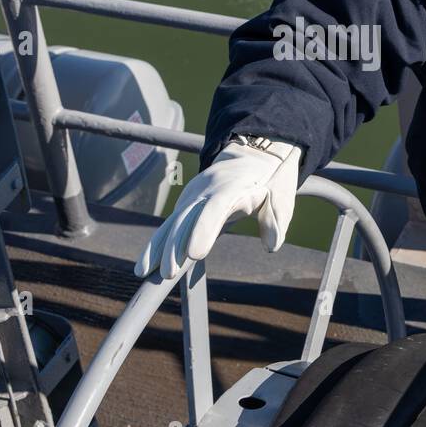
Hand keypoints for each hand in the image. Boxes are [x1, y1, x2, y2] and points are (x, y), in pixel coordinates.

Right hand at [134, 137, 301, 279]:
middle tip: (168, 272)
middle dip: (175, 245)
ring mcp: (193, 196)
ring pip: (173, 222)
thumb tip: (272, 245)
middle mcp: (206, 190)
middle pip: (187, 218)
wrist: (252, 154)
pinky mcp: (186, 204)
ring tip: (144, 272)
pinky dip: (156, 244)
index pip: (215, 208)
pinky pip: (169, 225)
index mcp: (231, 187)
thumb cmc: (269, 179)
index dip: (203, 229)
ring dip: (159, 247)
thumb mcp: (281, 194)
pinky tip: (144, 266)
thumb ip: (275, 218)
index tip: (194, 253)